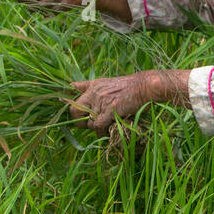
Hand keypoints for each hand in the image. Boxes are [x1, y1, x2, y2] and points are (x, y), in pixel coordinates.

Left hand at [68, 69, 189, 134]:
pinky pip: (98, 126)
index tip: (80, 116)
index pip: (72, 98)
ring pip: (88, 122)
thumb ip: (86, 86)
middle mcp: (94, 93)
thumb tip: (70, 85)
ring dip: (95, 128)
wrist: (143, 86)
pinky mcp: (110, 110)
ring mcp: (101, 101)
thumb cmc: (126, 86)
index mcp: (91, 86)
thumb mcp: (103, 81)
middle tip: (90, 124)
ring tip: (106, 126)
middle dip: (79, 121)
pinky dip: (102, 132)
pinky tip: (110, 130)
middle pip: (74, 111)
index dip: (74, 110)